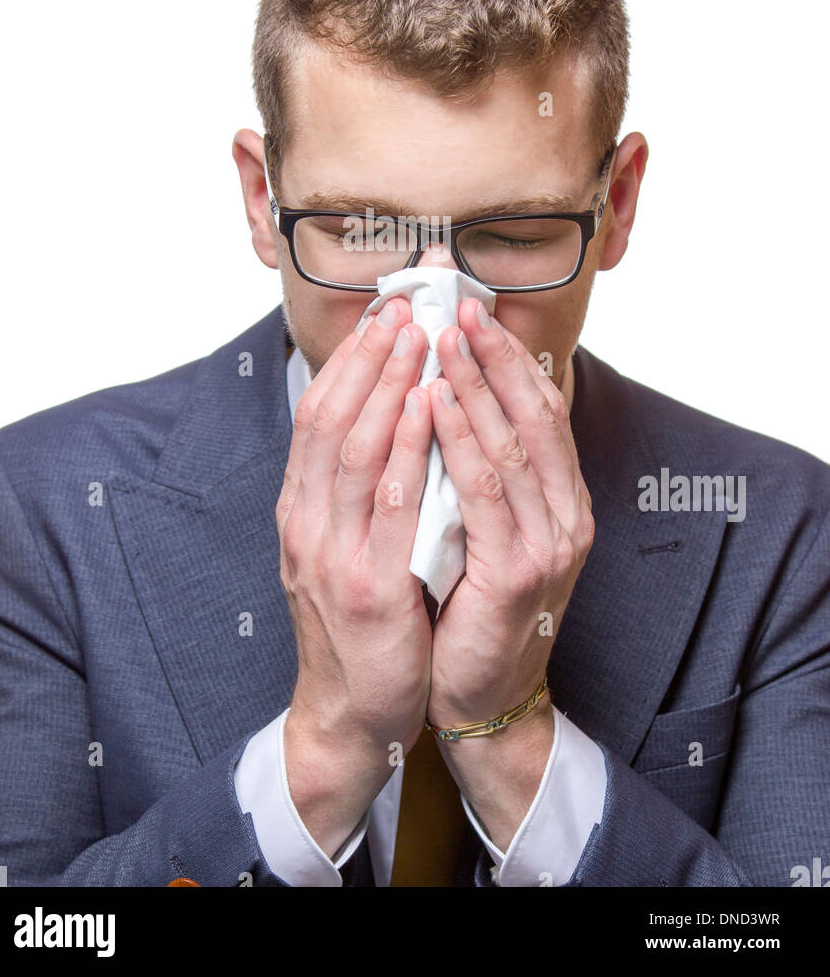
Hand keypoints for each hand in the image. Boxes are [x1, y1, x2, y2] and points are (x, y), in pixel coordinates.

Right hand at [278, 298, 433, 855]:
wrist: (351, 710)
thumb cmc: (362, 621)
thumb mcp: (345, 545)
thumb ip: (359, 489)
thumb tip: (390, 417)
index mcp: (301, 508)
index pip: (317, 413)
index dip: (349, 358)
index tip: (383, 312)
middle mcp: (305, 522)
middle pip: (329, 417)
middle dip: (368, 355)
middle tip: (402, 304)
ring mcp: (330, 553)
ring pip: (352, 449)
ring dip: (386, 386)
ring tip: (417, 337)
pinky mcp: (365, 587)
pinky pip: (386, 505)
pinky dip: (404, 449)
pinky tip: (426, 409)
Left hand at [424, 300, 593, 845]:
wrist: (481, 694)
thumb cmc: (473, 603)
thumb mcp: (488, 527)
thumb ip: (484, 472)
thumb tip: (456, 395)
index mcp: (562, 500)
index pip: (542, 409)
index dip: (512, 358)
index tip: (476, 311)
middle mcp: (567, 516)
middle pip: (534, 415)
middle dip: (495, 356)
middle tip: (459, 306)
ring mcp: (548, 545)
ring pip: (510, 444)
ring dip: (475, 385)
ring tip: (443, 339)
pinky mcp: (518, 574)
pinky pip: (484, 492)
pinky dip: (458, 440)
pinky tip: (433, 402)